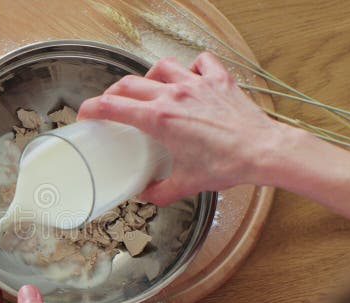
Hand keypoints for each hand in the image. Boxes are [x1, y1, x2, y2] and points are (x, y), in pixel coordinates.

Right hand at [79, 52, 295, 205]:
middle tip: (112, 104)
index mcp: (159, 119)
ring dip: (150, 76)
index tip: (85, 114)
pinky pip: (200, 62)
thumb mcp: (186, 184)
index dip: (92, 108)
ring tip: (150, 88)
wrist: (263, 151)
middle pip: (129, 84)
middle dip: (114, 93)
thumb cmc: (227, 165)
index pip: (112, 106)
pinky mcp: (218, 80)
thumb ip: (160, 192)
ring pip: (161, 66)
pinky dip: (191, 66)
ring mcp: (196, 83)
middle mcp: (174, 95)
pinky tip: (189, 77)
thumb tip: (145, 194)